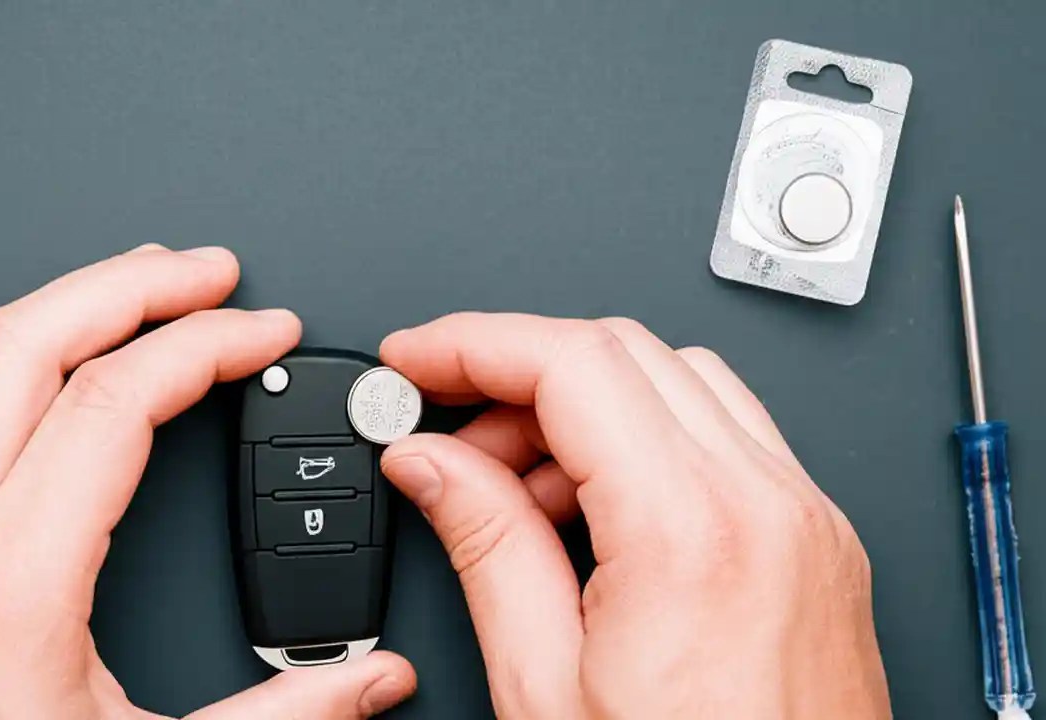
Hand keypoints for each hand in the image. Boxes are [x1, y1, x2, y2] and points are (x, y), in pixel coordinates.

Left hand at [0, 245, 415, 719]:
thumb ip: (282, 715)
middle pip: (27, 342)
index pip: (117, 400)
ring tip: (115, 293)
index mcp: (10, 582)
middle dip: (129, 285)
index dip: (208, 346)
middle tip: (202, 272)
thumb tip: (372, 680)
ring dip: (44, 308)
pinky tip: (3, 372)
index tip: (262, 330)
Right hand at [379, 313, 888, 718]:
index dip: (472, 343)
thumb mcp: (545, 686)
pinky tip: (591, 506)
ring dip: (583, 403)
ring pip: (679, 381)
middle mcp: (768, 507)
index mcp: (693, 533)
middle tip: (447, 428)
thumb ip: (485, 547)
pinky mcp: (817, 544)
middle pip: (625, 353)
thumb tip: (430, 463)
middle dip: (518, 371)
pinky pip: (726, 437)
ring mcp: (806, 521)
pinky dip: (644, 440)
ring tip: (513, 482)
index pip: (571, 362)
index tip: (416, 360)